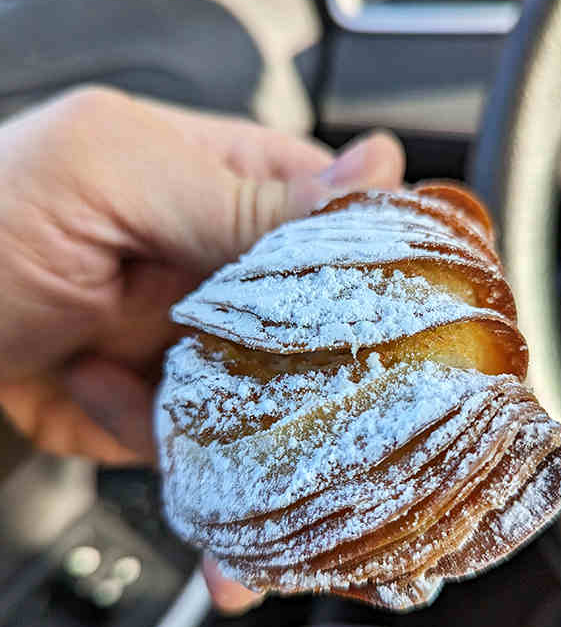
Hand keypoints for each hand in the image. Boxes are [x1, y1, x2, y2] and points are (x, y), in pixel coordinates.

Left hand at [0, 86, 404, 610]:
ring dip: (228, 435)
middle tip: (293, 420)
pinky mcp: (167, 416)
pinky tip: (91, 398)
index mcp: (239, 190)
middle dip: (316, 393)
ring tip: (127, 396)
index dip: (388, 287)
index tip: (402, 341)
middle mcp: (233, 275)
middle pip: (327, 346)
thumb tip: (379, 171)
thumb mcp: (108, 175)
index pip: (355, 237)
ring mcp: (203, 351)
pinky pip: (205, 455)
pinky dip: (151, 446)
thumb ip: (238, 190)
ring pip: (274, 417)